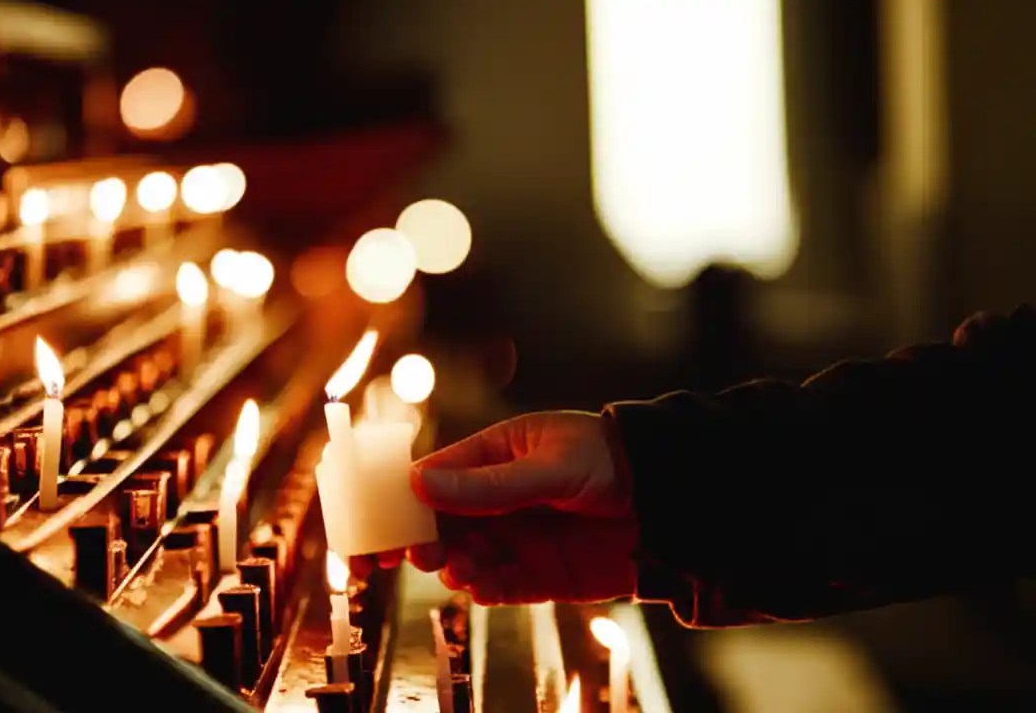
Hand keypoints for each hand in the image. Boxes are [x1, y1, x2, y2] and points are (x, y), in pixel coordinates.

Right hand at [352, 411, 637, 604]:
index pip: (434, 476)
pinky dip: (484, 589)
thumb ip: (488, 483)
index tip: (375, 521)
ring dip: (454, 566)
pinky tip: (481, 588)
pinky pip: (498, 585)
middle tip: (404, 556)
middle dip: (417, 542)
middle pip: (439, 524)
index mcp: (495, 456)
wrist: (671, 504)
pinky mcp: (538, 573)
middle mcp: (498, 499)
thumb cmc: (613, 462)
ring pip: (464, 558)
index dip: (400, 500)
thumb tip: (419, 483)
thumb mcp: (550, 467)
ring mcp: (516, 536)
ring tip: (458, 570)